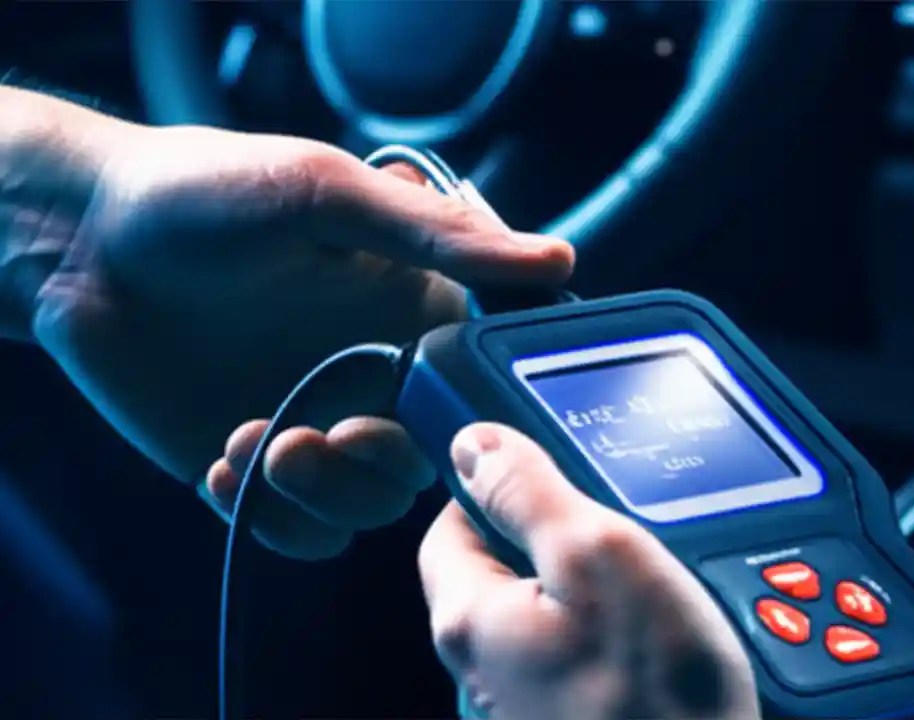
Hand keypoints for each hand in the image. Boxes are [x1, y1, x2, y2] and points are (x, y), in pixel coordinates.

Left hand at [26, 117, 572, 557]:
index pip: (482, 386)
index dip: (474, 418)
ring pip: (370, 506)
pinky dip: (270, 518)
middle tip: (329, 436)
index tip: (431, 417)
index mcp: (415, 311)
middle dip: (384, 466)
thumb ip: (438, 236)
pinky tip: (221, 466)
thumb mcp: (328, 194)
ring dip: (324, 494)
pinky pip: (296, 528)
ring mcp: (317, 421)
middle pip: (432, 464)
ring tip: (258, 446)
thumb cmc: (209, 190)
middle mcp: (376, 374)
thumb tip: (559, 262)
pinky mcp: (254, 464)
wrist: (81, 239)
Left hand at [418, 422, 759, 719]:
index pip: (449, 524)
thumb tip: (475, 443)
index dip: (494, 487)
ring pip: (551, 612)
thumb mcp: (600, 559)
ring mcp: (531, 703)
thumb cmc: (658, 704)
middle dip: (555, 537)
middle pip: (502, 569)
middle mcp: (486, 669)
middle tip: (618, 521)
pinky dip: (620, 634)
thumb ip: (532, 495)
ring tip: (660, 576)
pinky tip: (669, 633)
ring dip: (598, 586)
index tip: (544, 469)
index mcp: (473, 618)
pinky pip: (586, 655)